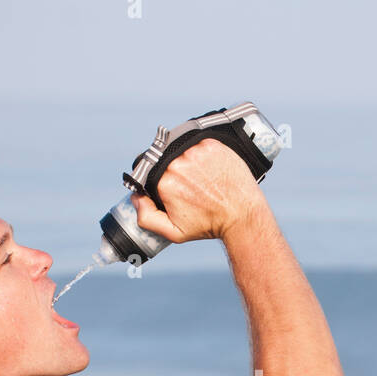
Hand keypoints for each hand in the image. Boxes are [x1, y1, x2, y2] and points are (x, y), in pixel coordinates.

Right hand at [131, 137, 267, 243]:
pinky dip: (202, 153)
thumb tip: (135, 197)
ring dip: (189, 161)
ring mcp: (195, 151)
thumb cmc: (208, 225)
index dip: (163, 184)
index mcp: (164, 182)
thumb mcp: (173, 232)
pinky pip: (198, 143)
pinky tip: (211, 167)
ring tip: (203, 178)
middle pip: (167, 162)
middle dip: (177, 174)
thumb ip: (147, 218)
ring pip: (182, 151)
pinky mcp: (211, 144)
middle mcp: (177, 163)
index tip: (176, 192)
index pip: (153, 175)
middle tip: (193, 187)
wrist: (241, 215)